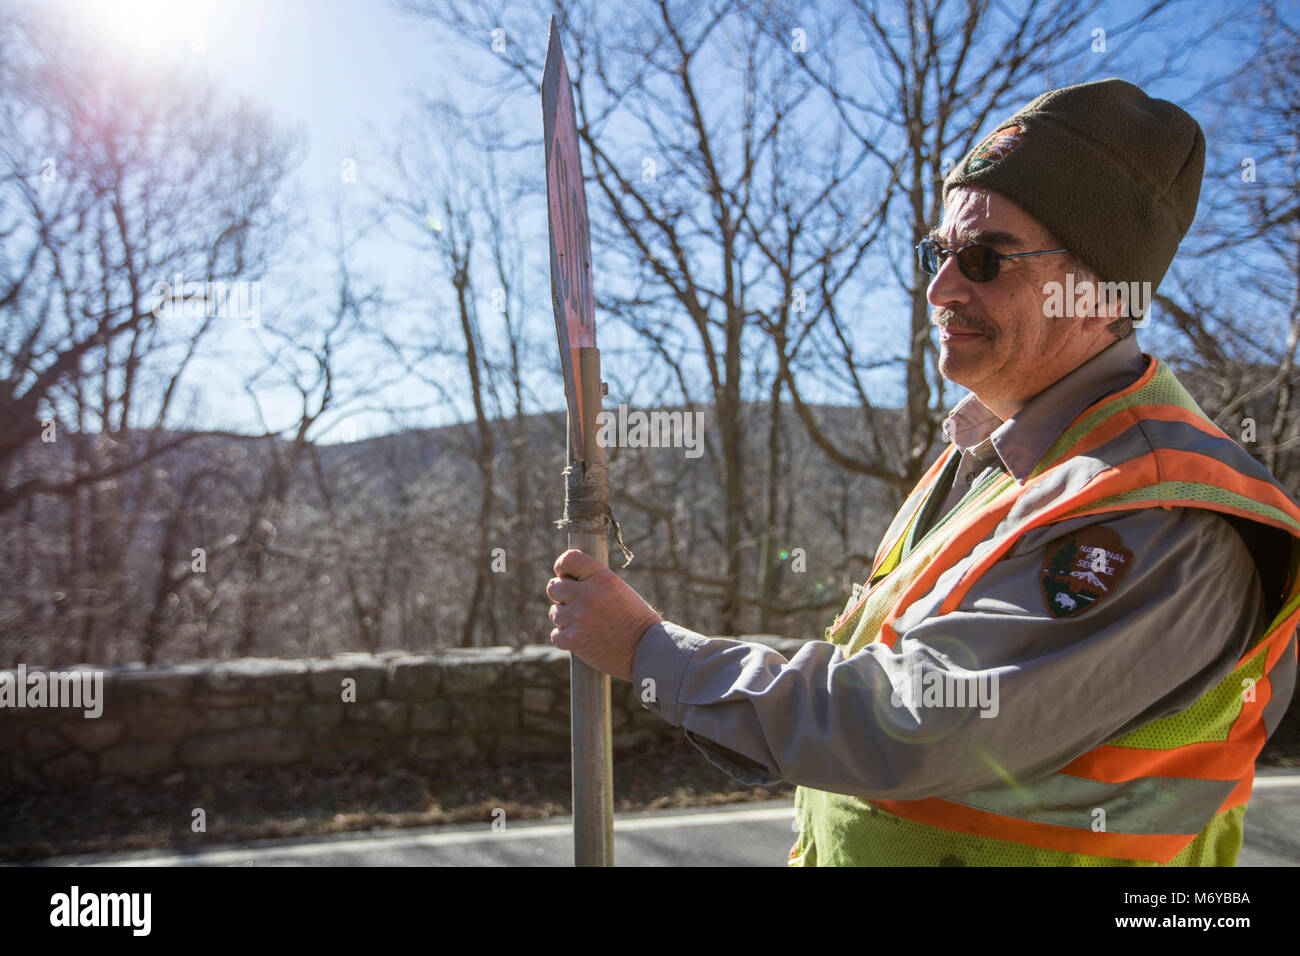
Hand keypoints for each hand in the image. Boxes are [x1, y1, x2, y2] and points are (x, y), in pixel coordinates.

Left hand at [546, 549, 661, 681]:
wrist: (646, 650)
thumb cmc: (635, 620)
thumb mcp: (619, 590)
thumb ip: (594, 582)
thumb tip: (568, 580)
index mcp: (602, 578)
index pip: (569, 559)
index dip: (562, 567)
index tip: (566, 576)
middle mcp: (588, 595)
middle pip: (554, 587)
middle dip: (561, 595)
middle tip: (575, 604)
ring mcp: (579, 617)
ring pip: (555, 612)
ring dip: (565, 618)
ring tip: (585, 624)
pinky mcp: (574, 639)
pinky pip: (556, 634)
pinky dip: (565, 638)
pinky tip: (581, 639)